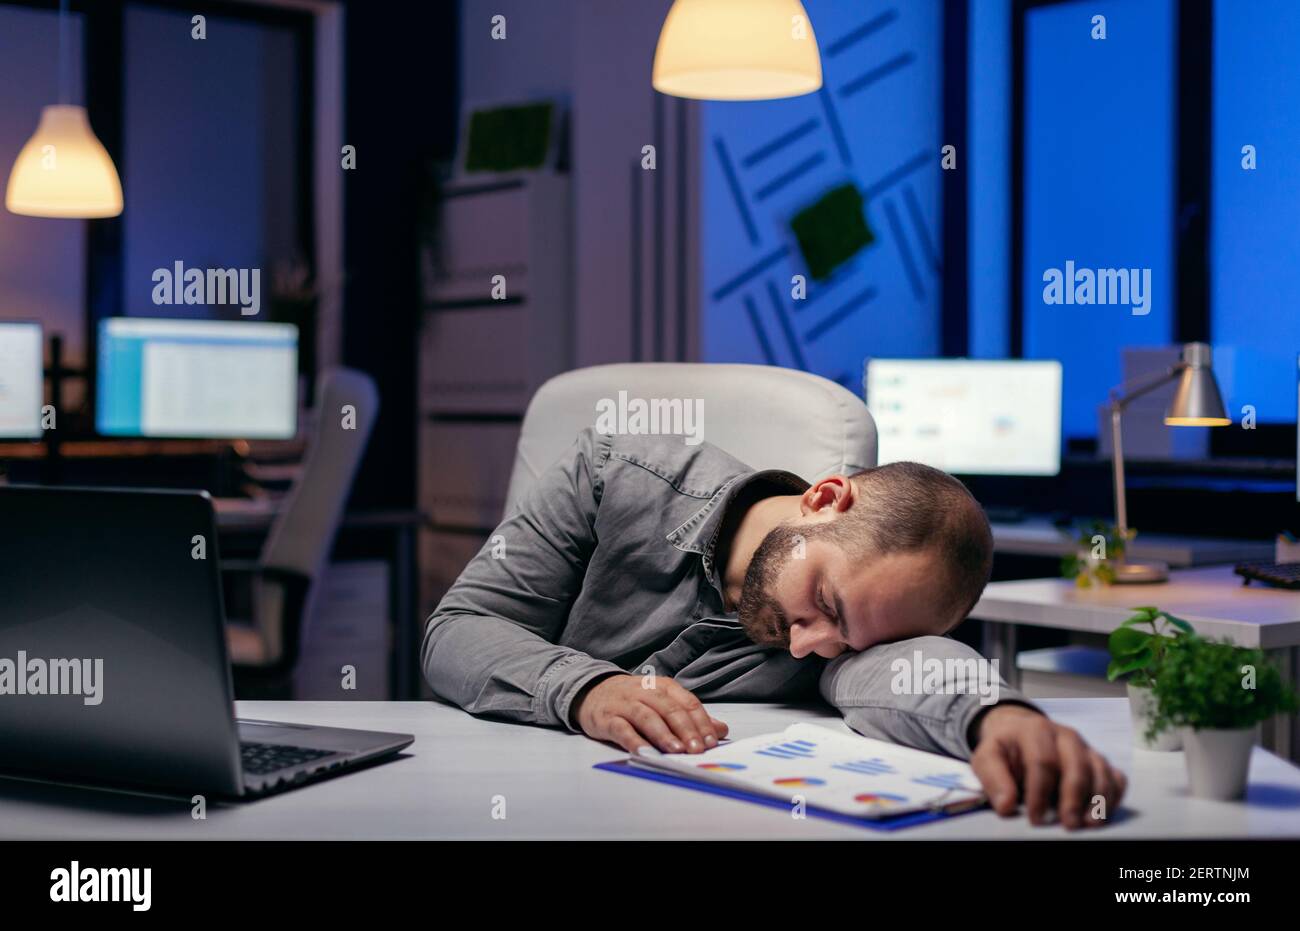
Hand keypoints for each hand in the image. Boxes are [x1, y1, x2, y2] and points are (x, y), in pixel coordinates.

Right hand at [573, 674, 728, 753]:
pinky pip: (621, 729)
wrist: (592, 692)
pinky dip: (634, 740)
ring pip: (647, 717)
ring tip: (676, 750)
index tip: (712, 741)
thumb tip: (721, 730)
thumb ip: (691, 717)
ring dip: (663, 734)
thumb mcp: (664, 703)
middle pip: (669, 709)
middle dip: (686, 730)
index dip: (701, 722)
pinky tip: (645, 752)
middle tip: (698, 749)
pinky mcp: (607, 718)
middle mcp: (645, 692)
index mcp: (663, 687)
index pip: (687, 703)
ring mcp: (625, 704)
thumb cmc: (634, 700)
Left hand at [969, 704, 1126, 829]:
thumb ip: (993, 779)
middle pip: (1077, 765)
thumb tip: (1006, 807)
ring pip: (1100, 771)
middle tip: (1069, 824)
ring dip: (1098, 799)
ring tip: (1090, 824)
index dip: (1040, 793)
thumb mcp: (987, 758)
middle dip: (1074, 798)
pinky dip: (1114, 795)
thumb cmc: (1005, 750)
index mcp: (1035, 731)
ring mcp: (1085, 748)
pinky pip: (1115, 776)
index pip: (1042, 762)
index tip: (1035, 819)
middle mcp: (1065, 736)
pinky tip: (1104, 813)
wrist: (1019, 731)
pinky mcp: (1098, 761)